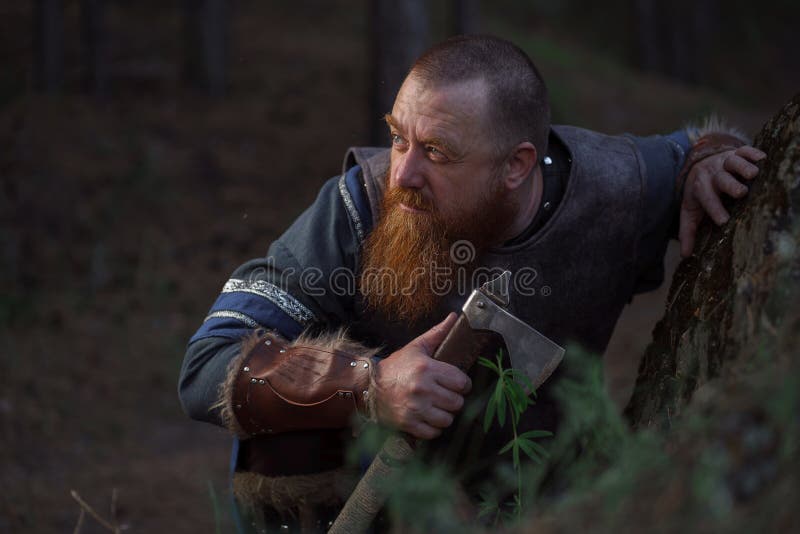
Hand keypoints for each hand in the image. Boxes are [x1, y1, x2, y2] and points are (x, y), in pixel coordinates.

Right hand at [373, 312, 472, 439]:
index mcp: (427, 368)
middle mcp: (423, 389)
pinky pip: (433, 432)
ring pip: (447, 419)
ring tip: (437, 407)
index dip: (462, 384)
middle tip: (446, 396)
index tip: (456, 384)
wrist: (367, 386)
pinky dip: (433, 428)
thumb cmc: (395, 367)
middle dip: (454, 399)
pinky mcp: (408, 423)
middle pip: (457, 402)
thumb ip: (437, 334)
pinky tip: (428, 418)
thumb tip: (454, 318)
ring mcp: (415, 408)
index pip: (462, 382)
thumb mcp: (415, 348)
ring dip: (444, 415)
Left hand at [679, 145, 765, 256]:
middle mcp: (712, 174)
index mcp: (700, 188)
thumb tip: (685, 256)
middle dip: (729, 185)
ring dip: (743, 167)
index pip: (706, 199)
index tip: (723, 220)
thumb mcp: (689, 212)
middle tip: (740, 193)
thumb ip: (687, 232)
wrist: (698, 166)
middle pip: (720, 178)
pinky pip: (744, 150)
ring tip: (753, 174)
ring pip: (733, 162)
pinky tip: (762, 159)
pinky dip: (752, 153)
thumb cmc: (698, 194)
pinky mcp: (735, 153)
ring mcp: (724, 162)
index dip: (714, 209)